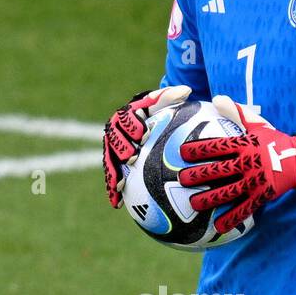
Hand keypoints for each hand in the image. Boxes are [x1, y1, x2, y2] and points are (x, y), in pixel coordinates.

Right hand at [102, 85, 192, 207]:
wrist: (151, 127)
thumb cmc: (161, 113)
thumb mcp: (166, 103)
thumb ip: (171, 96)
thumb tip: (185, 91)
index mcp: (127, 115)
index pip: (128, 117)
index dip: (133, 125)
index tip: (144, 133)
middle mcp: (116, 131)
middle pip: (115, 139)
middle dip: (122, 148)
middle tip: (132, 159)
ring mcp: (113, 148)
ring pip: (110, 160)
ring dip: (113, 171)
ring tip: (120, 184)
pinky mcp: (114, 165)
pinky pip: (112, 176)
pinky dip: (112, 189)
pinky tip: (118, 203)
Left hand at [177, 95, 295, 233]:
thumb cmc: (273, 140)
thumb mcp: (256, 124)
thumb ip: (236, 112)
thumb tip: (217, 98)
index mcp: (245, 144)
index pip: (218, 146)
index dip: (199, 149)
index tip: (183, 152)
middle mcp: (248, 163)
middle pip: (219, 170)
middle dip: (199, 175)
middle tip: (182, 179)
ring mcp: (255, 181)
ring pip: (228, 191)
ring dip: (210, 198)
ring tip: (194, 203)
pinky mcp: (262, 196)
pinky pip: (245, 209)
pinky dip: (232, 218)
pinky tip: (219, 227)